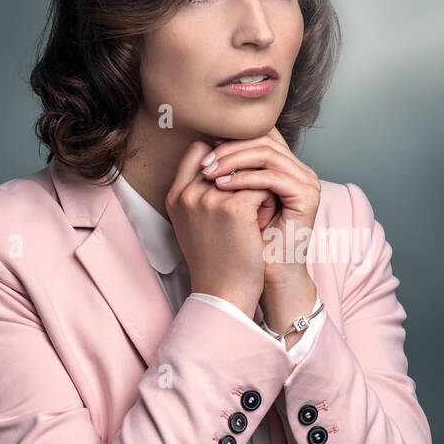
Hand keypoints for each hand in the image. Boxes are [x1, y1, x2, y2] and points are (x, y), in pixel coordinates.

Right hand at [166, 139, 273, 317]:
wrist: (224, 293)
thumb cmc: (216, 262)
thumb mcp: (196, 224)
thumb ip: (200, 194)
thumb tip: (222, 165)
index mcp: (175, 196)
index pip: (198, 150)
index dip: (223, 156)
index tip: (240, 173)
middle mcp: (188, 194)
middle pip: (226, 157)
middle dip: (245, 172)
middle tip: (254, 199)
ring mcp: (208, 199)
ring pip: (247, 171)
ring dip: (258, 186)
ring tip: (259, 212)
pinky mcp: (233, 208)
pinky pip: (262, 186)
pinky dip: (268, 201)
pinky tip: (264, 221)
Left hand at [199, 127, 319, 287]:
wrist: (267, 275)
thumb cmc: (247, 243)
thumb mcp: (232, 200)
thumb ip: (228, 173)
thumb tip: (201, 145)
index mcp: (286, 168)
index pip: (260, 136)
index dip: (231, 138)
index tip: (204, 153)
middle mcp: (300, 171)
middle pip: (264, 140)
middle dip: (229, 149)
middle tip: (204, 163)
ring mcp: (307, 182)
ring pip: (267, 155)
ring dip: (233, 161)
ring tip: (209, 173)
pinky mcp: (307, 197)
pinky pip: (273, 178)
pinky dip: (246, 179)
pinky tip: (223, 187)